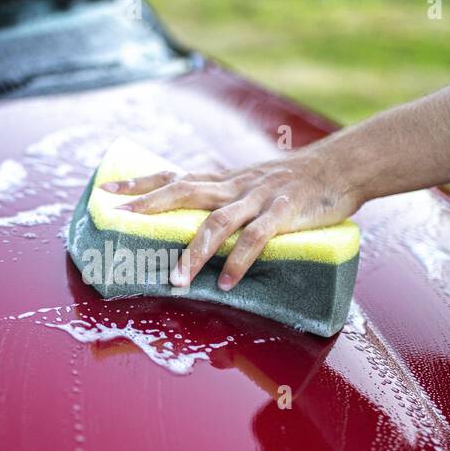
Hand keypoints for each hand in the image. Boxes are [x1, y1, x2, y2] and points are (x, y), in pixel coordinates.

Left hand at [102, 147, 360, 289]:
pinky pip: (258, 237)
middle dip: (151, 204)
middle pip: (185, 190)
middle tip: (122, 218)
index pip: (174, 176)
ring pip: (218, 222)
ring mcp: (259, 197)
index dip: (140, 182)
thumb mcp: (252, 185)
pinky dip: (240, 260)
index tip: (108, 190)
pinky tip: (228, 282)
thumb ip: (225, 200)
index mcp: (224, 180)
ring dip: (195, 252)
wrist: (341, 168)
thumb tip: (196, 225)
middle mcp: (235, 185)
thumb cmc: (294, 182)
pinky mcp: (285, 212)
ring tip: (177, 279)